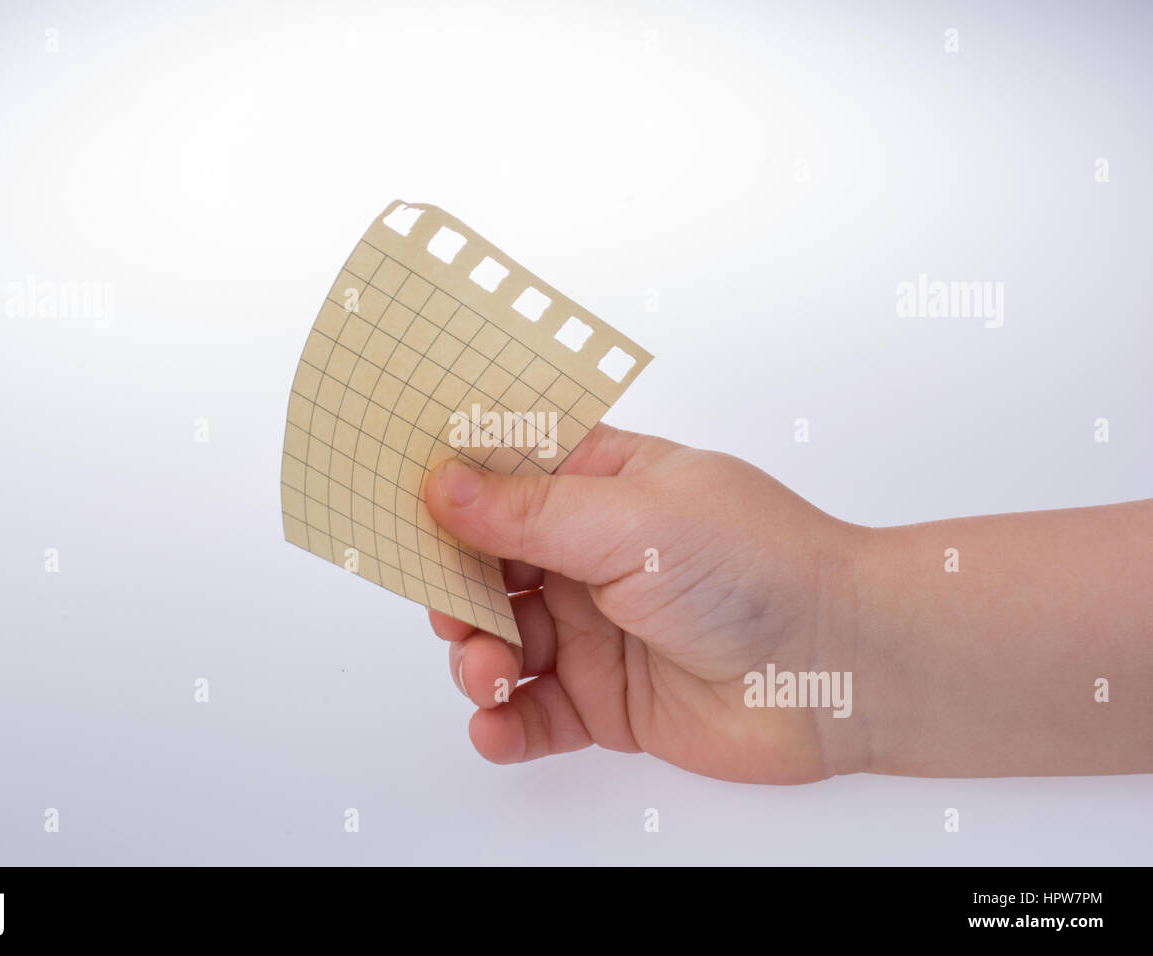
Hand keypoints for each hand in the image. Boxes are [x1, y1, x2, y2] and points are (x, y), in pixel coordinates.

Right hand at [422, 424, 868, 783]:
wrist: (841, 668)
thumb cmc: (757, 566)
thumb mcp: (632, 519)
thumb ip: (528, 511)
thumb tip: (441, 484)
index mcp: (601, 483)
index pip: (503, 474)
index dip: (449, 488)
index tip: (399, 504)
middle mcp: (590, 553)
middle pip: (484, 565)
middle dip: (454, 589)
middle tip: (451, 609)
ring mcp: (593, 629)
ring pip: (496, 641)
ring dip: (476, 659)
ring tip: (492, 675)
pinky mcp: (604, 701)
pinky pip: (531, 714)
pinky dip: (503, 724)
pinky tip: (497, 726)